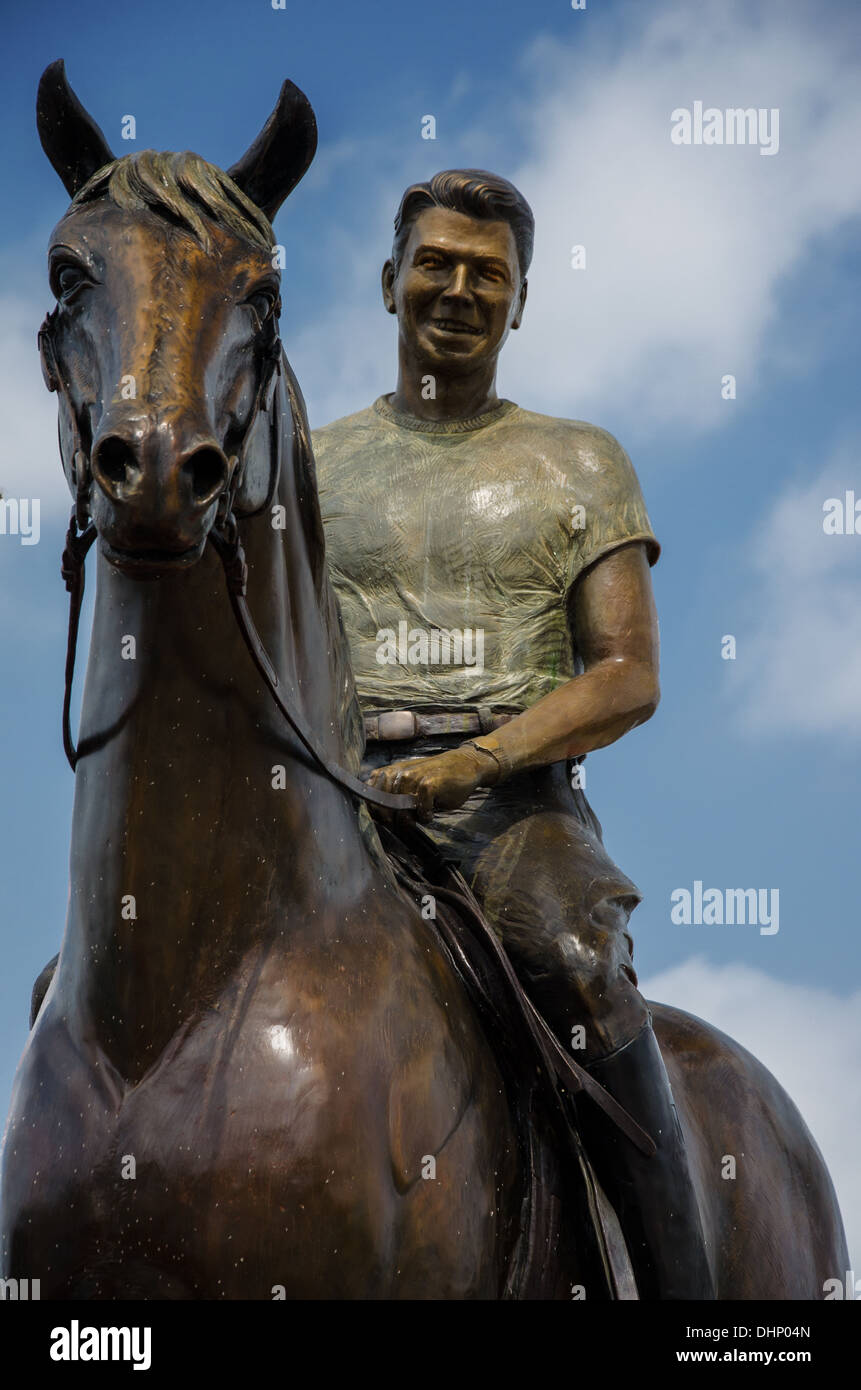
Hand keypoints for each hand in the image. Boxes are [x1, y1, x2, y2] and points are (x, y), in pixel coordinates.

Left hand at [365, 746, 494, 823]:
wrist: (465, 765)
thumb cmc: (435, 777)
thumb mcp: (410, 781)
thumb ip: (392, 793)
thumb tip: (374, 815)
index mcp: (390, 772)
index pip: (370, 797)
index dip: (375, 814)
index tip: (386, 822)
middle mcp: (399, 773)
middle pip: (384, 809)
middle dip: (393, 822)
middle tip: (407, 824)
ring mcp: (413, 778)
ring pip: (401, 812)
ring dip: (411, 821)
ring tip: (420, 816)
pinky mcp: (429, 785)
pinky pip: (421, 812)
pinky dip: (426, 817)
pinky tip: (431, 813)